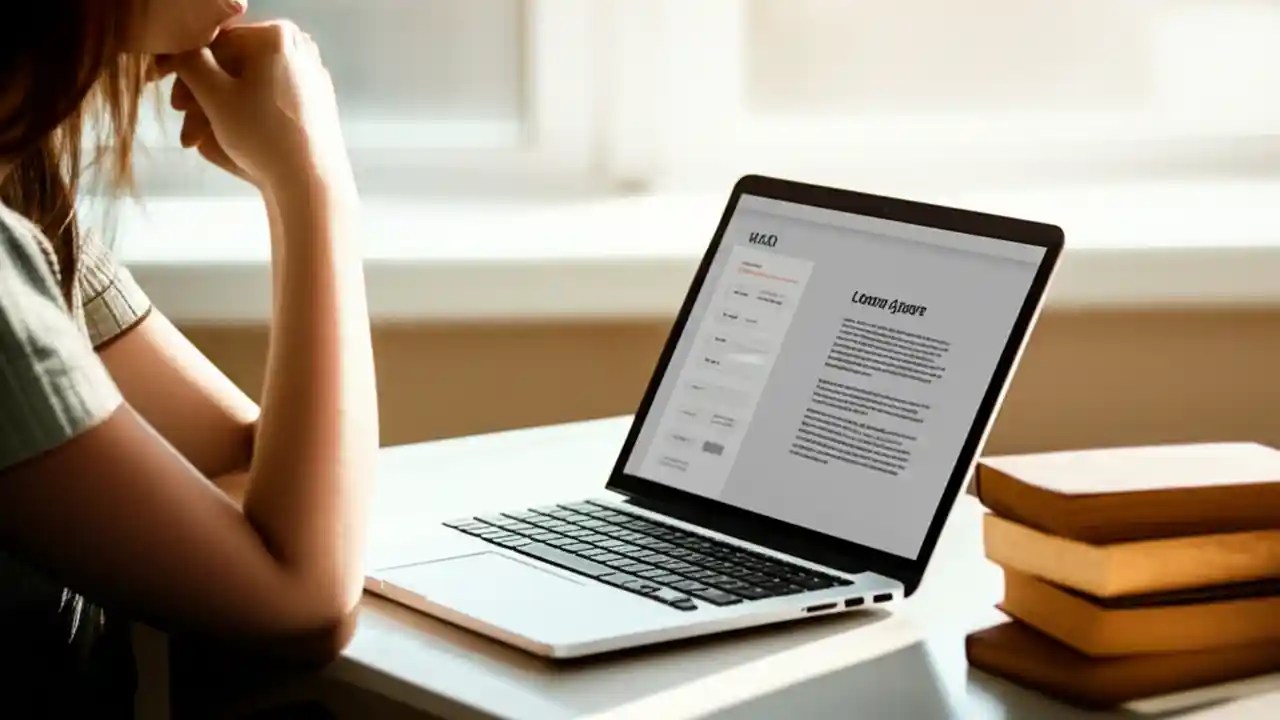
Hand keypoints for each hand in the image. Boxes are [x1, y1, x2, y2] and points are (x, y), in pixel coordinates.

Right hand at [161, 21, 348, 189]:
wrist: (311, 184)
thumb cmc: (263, 135)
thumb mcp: (215, 96)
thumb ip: (190, 63)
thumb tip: (180, 49)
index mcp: (276, 35)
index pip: (216, 43)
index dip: (185, 67)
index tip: (166, 92)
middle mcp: (298, 49)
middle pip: (234, 67)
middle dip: (202, 96)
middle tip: (183, 122)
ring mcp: (309, 77)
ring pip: (250, 87)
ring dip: (217, 110)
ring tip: (197, 140)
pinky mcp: (314, 105)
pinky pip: (270, 101)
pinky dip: (245, 116)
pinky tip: (225, 140)